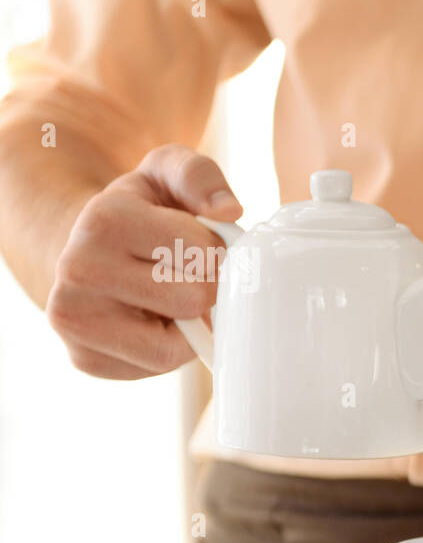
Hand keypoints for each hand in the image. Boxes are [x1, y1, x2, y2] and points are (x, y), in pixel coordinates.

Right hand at [46, 143, 241, 378]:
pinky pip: (155, 368)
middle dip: (205, 288)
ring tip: (167, 298)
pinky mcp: (84, 359)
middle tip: (184, 274)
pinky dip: (168, 350)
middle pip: (193, 300)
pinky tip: (150, 322)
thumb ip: (200, 176)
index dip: (217, 252)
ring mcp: (73, 320)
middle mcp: (77, 270)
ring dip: (188, 324)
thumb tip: (228, 211)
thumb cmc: (142, 212)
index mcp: (104, 219)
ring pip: (173, 347)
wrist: (88, 250)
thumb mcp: (167, 175)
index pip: (205, 254)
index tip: (197, 243)